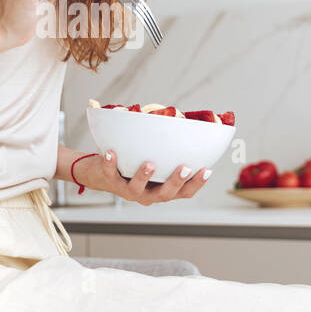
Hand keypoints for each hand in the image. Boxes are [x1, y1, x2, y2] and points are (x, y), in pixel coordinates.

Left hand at [94, 149, 211, 204]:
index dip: (196, 184)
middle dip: (175, 182)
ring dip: (144, 177)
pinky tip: (110, 152)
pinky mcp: (110, 182)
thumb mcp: (155, 159)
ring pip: (137, 188)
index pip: (184, 192)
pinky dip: (110, 164)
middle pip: (164, 194)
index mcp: (162, 189)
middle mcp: (148, 194)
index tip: (208, 170)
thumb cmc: (135, 163)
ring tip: (149, 164)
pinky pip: (110, 174)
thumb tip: (183, 117)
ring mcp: (129, 190)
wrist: (102, 174)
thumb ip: (168, 148)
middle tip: (185, 168)